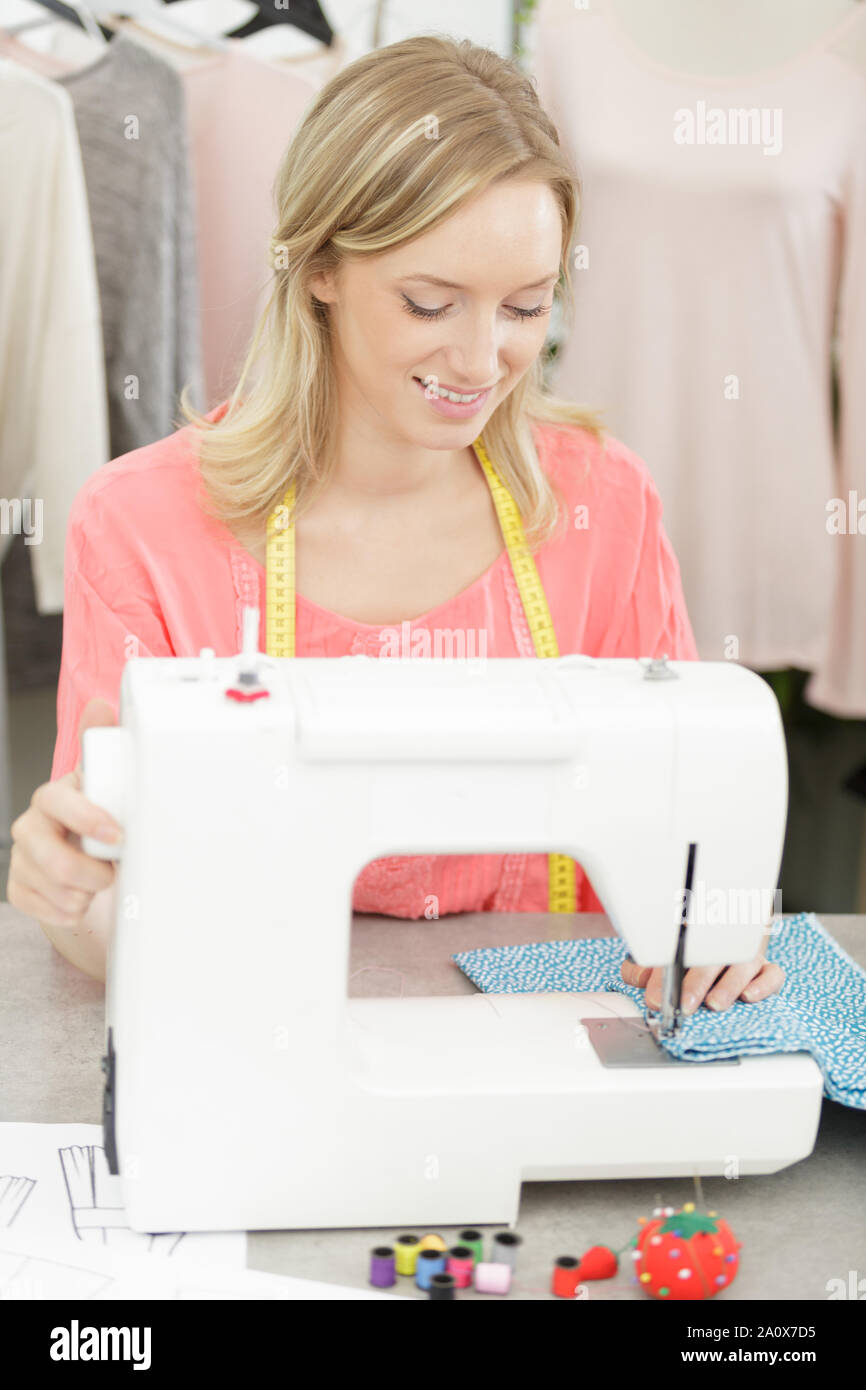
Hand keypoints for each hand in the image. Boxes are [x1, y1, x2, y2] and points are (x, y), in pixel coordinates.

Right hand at [6, 699, 120, 928]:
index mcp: (52, 796)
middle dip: (93, 873)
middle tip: (112, 871)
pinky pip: (48, 910)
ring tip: (98, 879)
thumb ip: (100, 743)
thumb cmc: (95, 816)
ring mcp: (21, 859)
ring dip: (88, 892)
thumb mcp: (102, 782)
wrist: (81, 857)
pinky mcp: (18, 888)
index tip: (118, 836)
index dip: (88, 819)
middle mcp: (30, 826)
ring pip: (57, 890)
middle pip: (54, 860)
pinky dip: (72, 909)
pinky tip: (81, 895)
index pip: (58, 802)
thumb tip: (100, 705)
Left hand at [620, 934, 783, 1013]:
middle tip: (686, 1004)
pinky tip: (749, 996)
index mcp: (691, 936)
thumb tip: (638, 980)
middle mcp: (720, 942)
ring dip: (729, 985)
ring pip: (743, 963)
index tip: (655, 997)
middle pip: (712, 957)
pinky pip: (773, 973)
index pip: (677, 950)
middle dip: (697, 983)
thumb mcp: (658, 955)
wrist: (722, 931)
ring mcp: (744, 954)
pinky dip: (764, 985)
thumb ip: (643, 968)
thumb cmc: (687, 950)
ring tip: (715, 1003)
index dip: (664, 975)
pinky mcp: (765, 968)